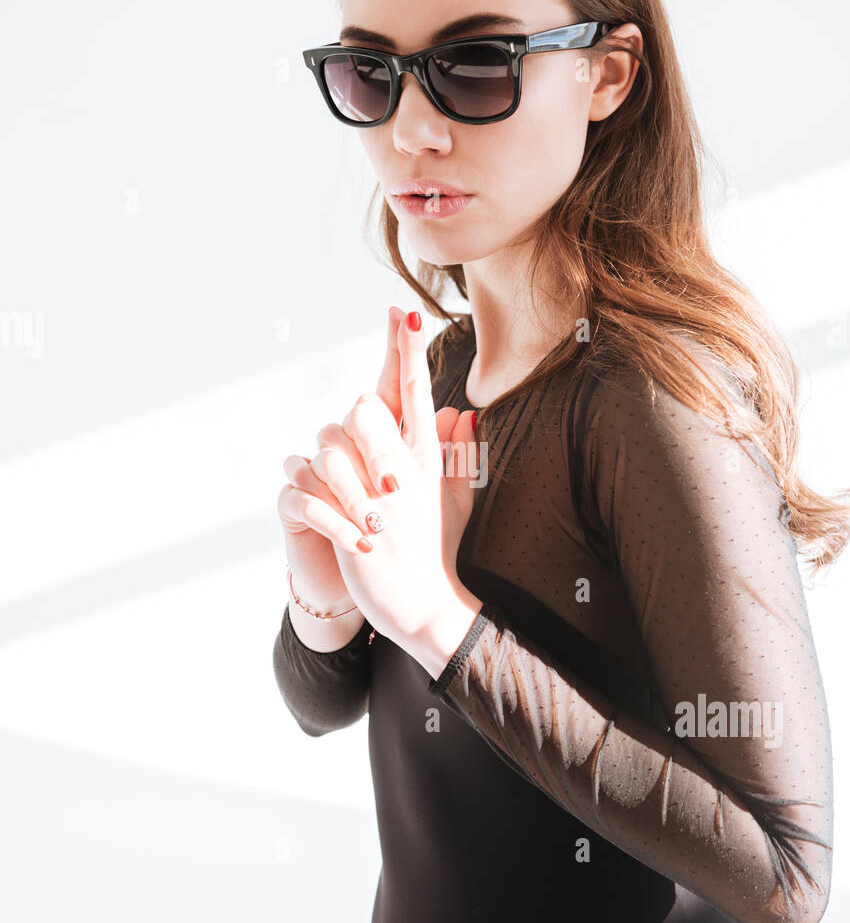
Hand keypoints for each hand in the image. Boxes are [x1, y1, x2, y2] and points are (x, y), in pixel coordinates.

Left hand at [304, 307, 482, 669]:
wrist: (428, 608)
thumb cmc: (436, 551)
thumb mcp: (455, 498)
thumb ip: (458, 451)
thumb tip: (462, 410)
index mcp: (427, 461)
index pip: (417, 393)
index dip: (408, 351)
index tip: (402, 314)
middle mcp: (405, 473)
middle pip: (364, 408)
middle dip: (350, 419)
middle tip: (355, 449)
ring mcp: (379, 500)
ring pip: (332, 442)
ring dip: (326, 457)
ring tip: (343, 490)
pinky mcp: (355, 528)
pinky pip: (320, 485)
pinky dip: (314, 488)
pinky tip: (322, 504)